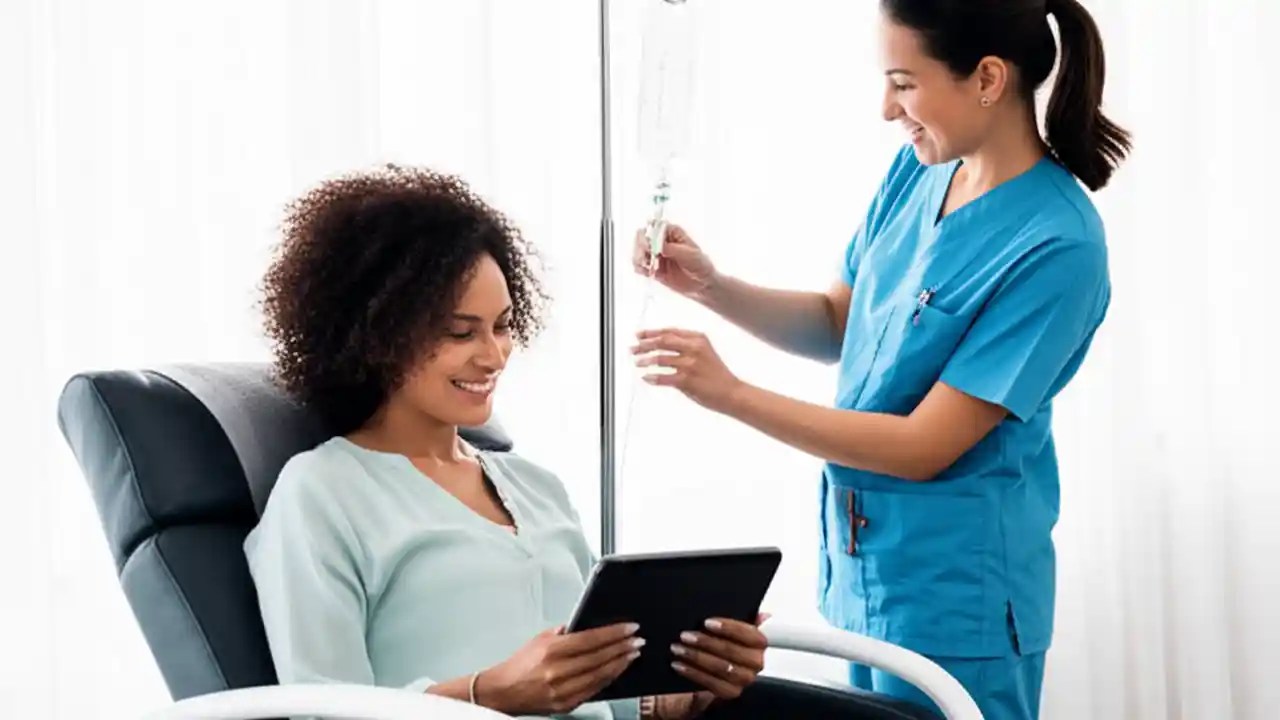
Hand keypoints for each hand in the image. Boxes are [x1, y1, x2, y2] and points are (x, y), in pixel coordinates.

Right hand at [476, 623, 642, 715]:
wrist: (503, 692)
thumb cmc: (520, 664)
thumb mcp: (540, 639)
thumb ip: (565, 631)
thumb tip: (590, 625)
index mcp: (552, 651)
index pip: (591, 639)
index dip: (614, 633)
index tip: (630, 628)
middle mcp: (557, 671)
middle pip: (599, 657)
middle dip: (622, 647)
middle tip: (637, 641)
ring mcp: (562, 691)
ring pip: (600, 676)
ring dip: (620, 664)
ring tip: (632, 654)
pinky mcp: (565, 705)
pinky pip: (594, 691)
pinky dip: (608, 679)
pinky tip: (617, 671)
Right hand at [632, 223, 717, 299]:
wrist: (703, 284)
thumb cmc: (700, 265)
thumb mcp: (690, 255)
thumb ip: (673, 249)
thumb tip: (658, 246)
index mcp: (672, 232)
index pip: (656, 226)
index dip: (649, 232)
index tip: (649, 242)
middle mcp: (662, 241)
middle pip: (643, 237)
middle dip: (640, 245)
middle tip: (644, 255)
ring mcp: (656, 255)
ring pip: (639, 251)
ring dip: (638, 257)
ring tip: (644, 265)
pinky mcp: (653, 268)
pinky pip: (640, 266)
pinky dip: (639, 268)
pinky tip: (645, 272)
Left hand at [632, 328, 743, 412]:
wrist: (731, 393)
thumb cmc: (716, 374)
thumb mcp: (704, 352)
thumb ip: (685, 347)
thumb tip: (658, 346)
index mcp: (698, 338)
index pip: (669, 331)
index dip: (651, 332)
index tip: (638, 335)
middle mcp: (694, 348)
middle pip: (663, 341)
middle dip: (645, 344)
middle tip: (633, 349)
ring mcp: (690, 364)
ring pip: (660, 358)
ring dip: (645, 360)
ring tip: (637, 362)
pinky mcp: (687, 380)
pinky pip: (664, 377)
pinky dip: (653, 377)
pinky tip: (646, 377)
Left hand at [667, 615, 768, 710]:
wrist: (713, 669)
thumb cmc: (721, 642)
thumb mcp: (728, 626)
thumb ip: (740, 616)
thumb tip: (759, 614)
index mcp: (759, 642)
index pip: (748, 633)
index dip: (728, 628)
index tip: (707, 622)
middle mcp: (756, 662)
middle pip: (731, 651)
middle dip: (706, 642)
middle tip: (685, 635)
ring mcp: (744, 679)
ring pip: (721, 667)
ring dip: (697, 657)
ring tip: (678, 648)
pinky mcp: (731, 692)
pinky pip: (712, 683)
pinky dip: (693, 673)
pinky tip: (679, 665)